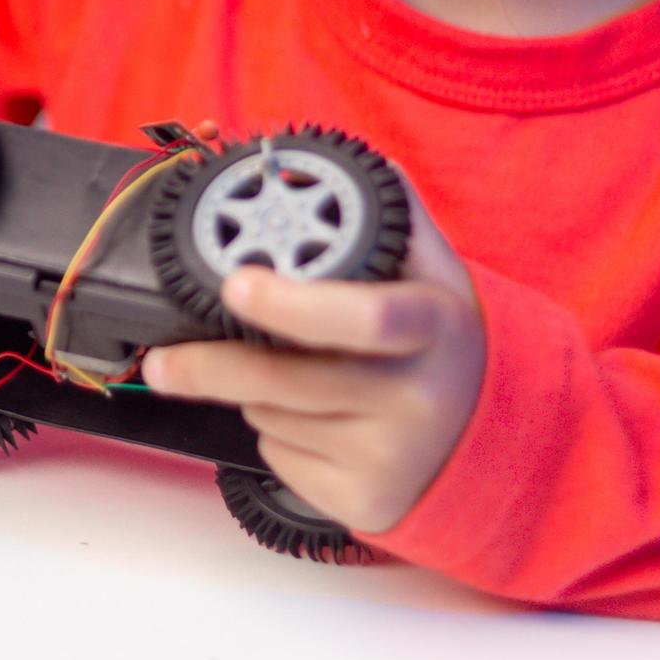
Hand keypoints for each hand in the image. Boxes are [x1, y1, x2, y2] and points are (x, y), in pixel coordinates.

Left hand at [141, 180, 484, 535]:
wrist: (496, 442)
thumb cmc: (443, 343)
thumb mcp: (435, 274)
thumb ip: (380, 214)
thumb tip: (303, 157)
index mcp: (434, 327)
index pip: (362, 317)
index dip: (291, 304)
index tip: (235, 285)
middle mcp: (416, 397)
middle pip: (285, 381)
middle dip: (208, 367)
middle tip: (163, 359)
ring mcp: (390, 456)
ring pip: (272, 416)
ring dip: (254, 393)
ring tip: (296, 375)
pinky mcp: (365, 502)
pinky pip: (280, 457)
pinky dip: (274, 435)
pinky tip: (314, 420)